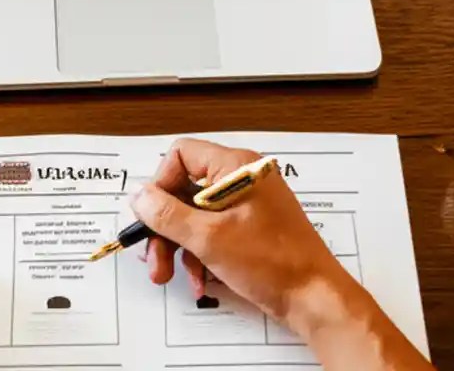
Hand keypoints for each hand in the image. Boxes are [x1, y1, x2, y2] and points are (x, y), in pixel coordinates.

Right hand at [130, 139, 357, 326]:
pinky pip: (213, 232)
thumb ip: (167, 215)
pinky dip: (200, 254)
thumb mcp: (209, 238)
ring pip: (195, 215)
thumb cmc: (274, 262)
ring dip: (178, 246)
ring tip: (168, 274)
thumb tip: (139, 196)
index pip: (181, 155)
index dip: (160, 184)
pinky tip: (198, 280)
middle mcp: (242, 179)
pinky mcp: (251, 228)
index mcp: (236, 167)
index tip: (152, 216)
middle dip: (164, 227)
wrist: (314, 297)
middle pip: (184, 190)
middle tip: (153, 258)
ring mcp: (248, 204)